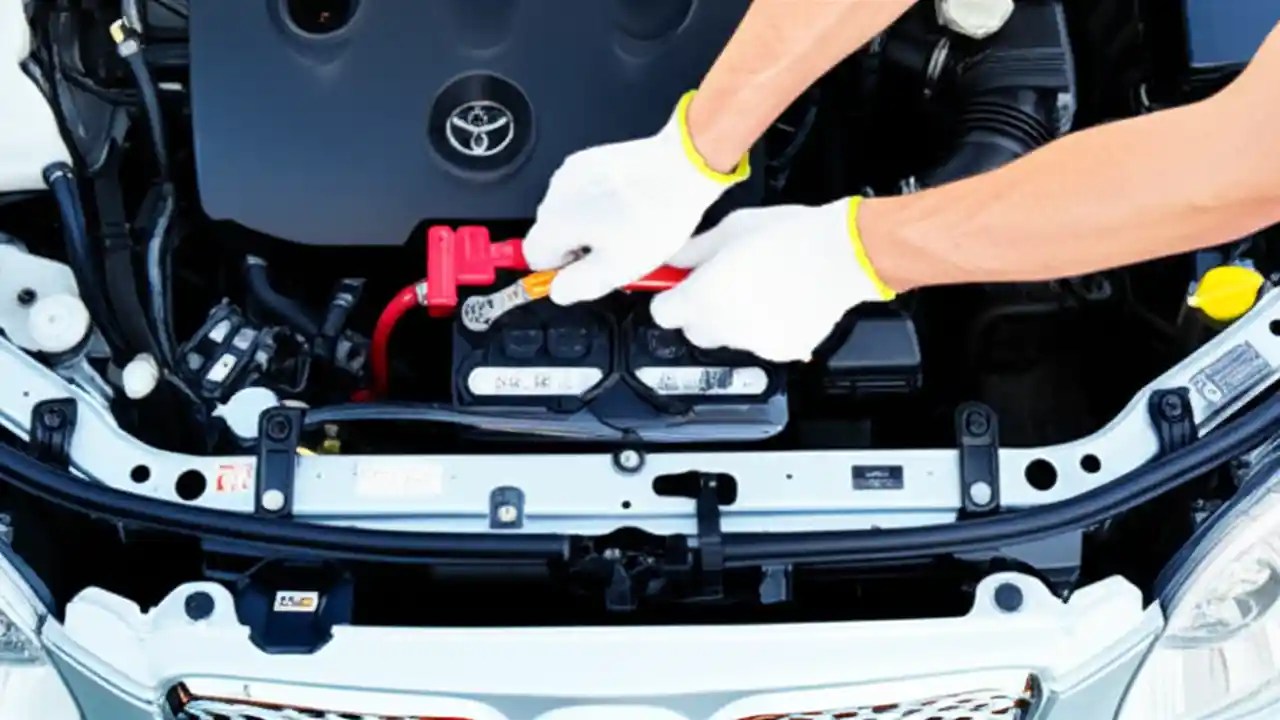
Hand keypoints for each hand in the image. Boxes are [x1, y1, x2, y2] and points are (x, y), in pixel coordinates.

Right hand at [522, 91, 750, 305]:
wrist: (681, 169)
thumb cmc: (656, 215)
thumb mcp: (618, 269)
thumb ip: (579, 285)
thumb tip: (559, 291)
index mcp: (556, 220)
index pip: (533, 256)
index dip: (558, 270)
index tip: (585, 270)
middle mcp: (556, 192)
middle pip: (549, 233)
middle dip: (576, 247)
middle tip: (612, 250)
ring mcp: (572, 172)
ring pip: (566, 212)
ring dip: (586, 224)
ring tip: (623, 226)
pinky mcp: (588, 160)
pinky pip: (581, 192)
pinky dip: (596, 202)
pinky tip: (624, 206)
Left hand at [650, 197, 896, 361]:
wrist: (843, 255)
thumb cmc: (791, 236)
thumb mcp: (730, 229)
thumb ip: (693, 251)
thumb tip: (673, 262)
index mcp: (703, 297)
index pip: (662, 313)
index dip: (669, 297)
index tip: (678, 287)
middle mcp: (724, 327)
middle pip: (693, 330)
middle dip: (699, 310)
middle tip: (721, 283)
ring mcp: (753, 343)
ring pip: (728, 337)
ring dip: (733, 318)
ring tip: (760, 286)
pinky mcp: (782, 350)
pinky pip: (760, 341)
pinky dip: (764, 327)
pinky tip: (782, 300)